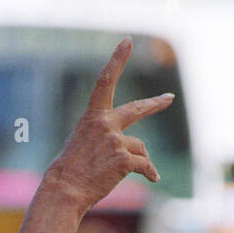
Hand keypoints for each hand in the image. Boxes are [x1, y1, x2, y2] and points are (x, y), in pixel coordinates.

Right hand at [41, 38, 174, 212]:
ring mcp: (116, 141)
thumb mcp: (81, 145)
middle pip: (137, 109)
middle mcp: (105, 124)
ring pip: (140, 148)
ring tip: (118, 172)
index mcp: (91, 117)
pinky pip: (146, 166)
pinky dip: (150, 172)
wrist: (65, 190)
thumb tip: (135, 150)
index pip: (105, 81)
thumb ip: (103, 138)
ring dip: (137, 160)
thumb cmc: (68, 172)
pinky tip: (152, 178)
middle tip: (168, 98)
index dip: (117, 60)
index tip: (127, 42)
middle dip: (155, 103)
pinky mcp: (125, 159)